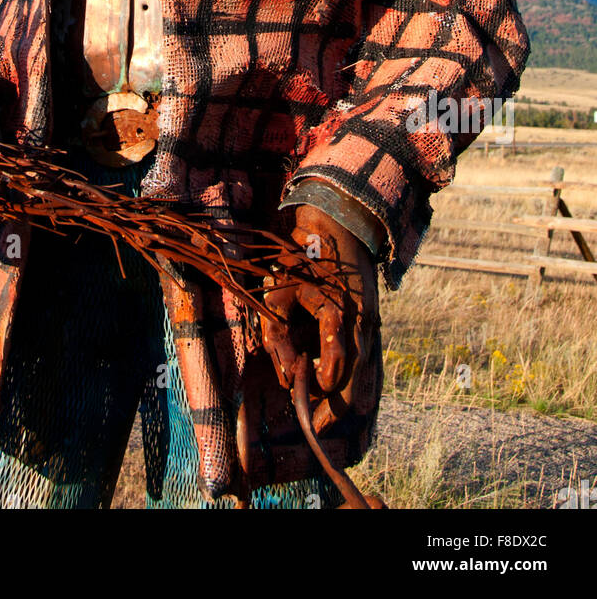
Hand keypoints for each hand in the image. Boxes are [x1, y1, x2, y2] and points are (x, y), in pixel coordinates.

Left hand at [261, 205, 380, 435]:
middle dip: (338, 409)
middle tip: (316, 429)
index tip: (298, 391)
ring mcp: (372, 323)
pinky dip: (364, 385)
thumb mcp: (278, 288)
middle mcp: (363, 323)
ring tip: (332, 424)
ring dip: (352, 401)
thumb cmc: (302, 252)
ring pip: (371, 376)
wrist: (339, 219)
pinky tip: (355, 403)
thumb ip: (277, 333)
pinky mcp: (372, 321)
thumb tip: (285, 377)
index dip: (316, 384)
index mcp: (341, 313)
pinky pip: (372, 362)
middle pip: (360, 382)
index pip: (336, 366)